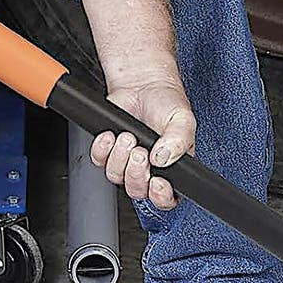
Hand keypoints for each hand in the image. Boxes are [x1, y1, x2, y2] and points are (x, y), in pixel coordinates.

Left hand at [91, 73, 195, 210]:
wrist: (144, 84)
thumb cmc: (166, 103)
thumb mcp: (183, 121)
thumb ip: (179, 141)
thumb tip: (163, 159)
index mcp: (171, 170)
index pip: (166, 199)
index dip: (160, 197)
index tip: (157, 181)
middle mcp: (148, 170)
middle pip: (137, 191)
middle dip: (136, 173)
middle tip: (140, 152)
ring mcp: (126, 163)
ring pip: (116, 177)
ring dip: (119, 158)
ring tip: (128, 136)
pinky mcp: (108, 152)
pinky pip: (99, 161)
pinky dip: (103, 149)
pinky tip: (112, 134)